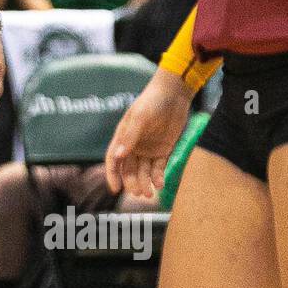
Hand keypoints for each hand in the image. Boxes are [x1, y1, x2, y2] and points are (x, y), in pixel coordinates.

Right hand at [104, 69, 193, 198]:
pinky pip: (159, 167)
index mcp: (123, 137)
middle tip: (138, 193)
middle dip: (132, 183)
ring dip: (145, 183)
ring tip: (150, 193)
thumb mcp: (139, 117)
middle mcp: (134, 146)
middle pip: (129, 169)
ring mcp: (149, 149)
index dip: (112, 175)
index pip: (113, 160)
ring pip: (144, 171)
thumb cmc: (152, 102)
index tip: (115, 189)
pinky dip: (158, 177)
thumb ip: (130, 137)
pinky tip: (160, 184)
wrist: (174, 94)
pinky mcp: (164, 150)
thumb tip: (118, 156)